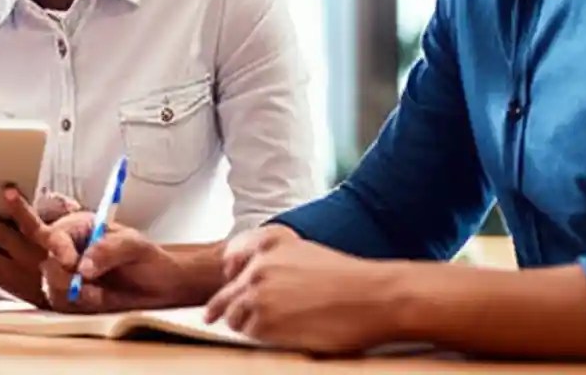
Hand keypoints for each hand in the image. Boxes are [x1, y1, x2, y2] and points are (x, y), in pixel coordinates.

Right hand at [37, 212, 193, 312]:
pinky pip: (63, 305)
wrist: (162, 288)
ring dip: (77, 294)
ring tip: (100, 293)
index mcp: (81, 228)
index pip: (55, 235)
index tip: (72, 263)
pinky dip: (80, 306)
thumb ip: (108, 250)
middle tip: (90, 284)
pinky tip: (99, 300)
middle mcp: (69, 249)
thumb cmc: (150, 260)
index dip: (58, 248)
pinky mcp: (72, 297)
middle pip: (49, 264)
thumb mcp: (135, 247)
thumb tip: (82, 267)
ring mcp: (68, 275)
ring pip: (53, 287)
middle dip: (68, 278)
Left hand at [204, 226, 401, 353]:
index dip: (229, 275)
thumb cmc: (352, 280)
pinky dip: (256, 339)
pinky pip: (250, 334)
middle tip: (211, 317)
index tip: (226, 283)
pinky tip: (271, 339)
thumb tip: (265, 281)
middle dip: (221, 307)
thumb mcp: (310, 254)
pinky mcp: (265, 322)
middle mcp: (259, 268)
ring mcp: (259, 295)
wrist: (374, 296)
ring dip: (241, 324)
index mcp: (271, 247)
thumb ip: (281, 262)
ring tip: (248, 331)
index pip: (232, 259)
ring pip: (235, 316)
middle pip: (228, 293)